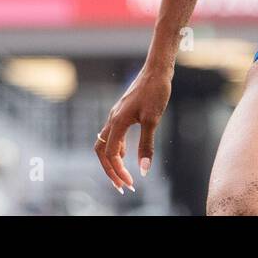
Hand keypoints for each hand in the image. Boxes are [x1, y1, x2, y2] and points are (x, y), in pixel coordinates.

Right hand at [94, 64, 172, 193]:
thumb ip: (146, 145)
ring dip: (112, 161)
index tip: (131, 183)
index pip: (111, 154)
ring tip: (124, 175)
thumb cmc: (155, 91)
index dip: (119, 171)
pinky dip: (117, 149)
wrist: (156, 70)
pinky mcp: (122, 113)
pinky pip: (113, 135)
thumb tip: (144, 169)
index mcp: (117, 121)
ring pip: (105, 143)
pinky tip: (127, 155)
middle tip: (122, 186)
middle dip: (110, 170)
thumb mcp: (153, 120)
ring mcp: (116, 115)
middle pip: (101, 151)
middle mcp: (113, 119)